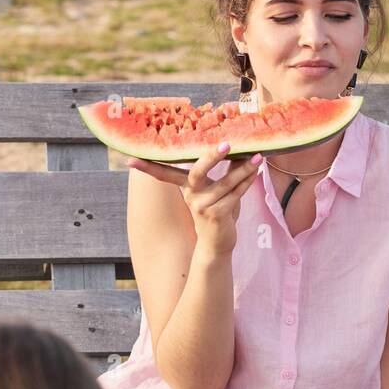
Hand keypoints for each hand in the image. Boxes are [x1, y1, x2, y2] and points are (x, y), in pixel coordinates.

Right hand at [126, 142, 262, 256]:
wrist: (217, 244)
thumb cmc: (218, 212)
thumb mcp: (217, 190)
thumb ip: (224, 169)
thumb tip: (236, 145)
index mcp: (186, 187)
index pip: (164, 174)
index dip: (148, 167)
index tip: (130, 161)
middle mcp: (192, 196)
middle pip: (197, 172)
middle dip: (212, 157)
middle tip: (226, 144)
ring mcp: (203, 207)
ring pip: (225, 183)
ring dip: (243, 170)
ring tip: (257, 157)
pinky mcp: (217, 216)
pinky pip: (234, 195)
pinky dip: (246, 183)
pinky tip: (255, 172)